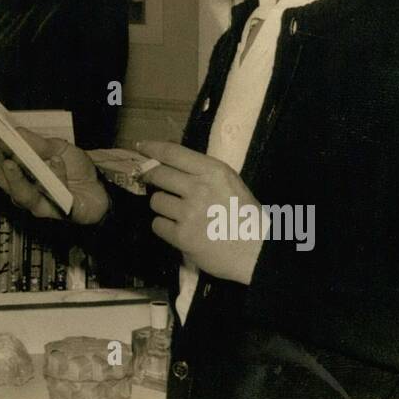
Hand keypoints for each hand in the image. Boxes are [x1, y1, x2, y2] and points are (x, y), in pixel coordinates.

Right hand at [0, 128, 107, 223]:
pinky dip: (55, 176)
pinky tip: (56, 162)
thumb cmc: (76, 169)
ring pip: (20, 194)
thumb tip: (15, 132)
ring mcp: (37, 202)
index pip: (0, 161)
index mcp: (22, 171)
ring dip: (14, 178)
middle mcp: (25, 188)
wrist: (100, 191)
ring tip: (9, 163)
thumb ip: (36, 143)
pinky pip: (50, 196)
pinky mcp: (53, 211)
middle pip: (4, 180)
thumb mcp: (58, 148)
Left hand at [138, 140, 264, 284]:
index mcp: (213, 171)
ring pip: (156, 201)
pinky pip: (158, 225)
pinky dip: (165, 227)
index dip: (152, 148)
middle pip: (158, 175)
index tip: (141, 147)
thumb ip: (203, 173)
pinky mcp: (182, 236)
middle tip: (151, 182)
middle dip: (151, 178)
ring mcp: (189, 212)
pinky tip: (179, 230)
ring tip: (178, 214)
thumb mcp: (229, 183)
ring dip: (163, 206)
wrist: (257, 252)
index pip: (173, 153)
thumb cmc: (245, 216)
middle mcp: (199, 188)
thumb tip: (170, 164)